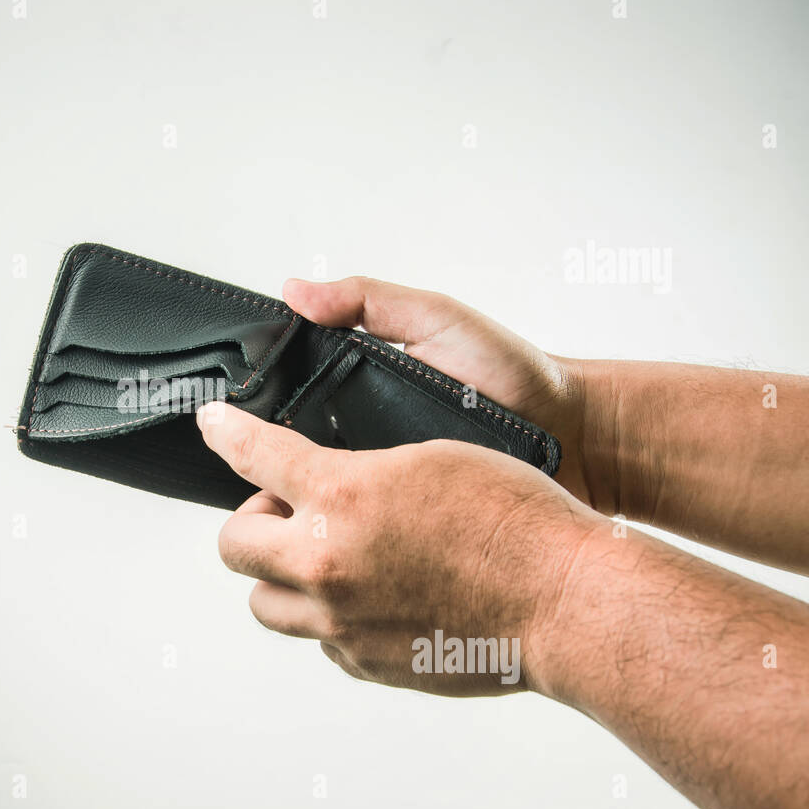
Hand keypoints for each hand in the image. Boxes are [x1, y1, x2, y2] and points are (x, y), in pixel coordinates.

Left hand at [198, 401, 597, 694]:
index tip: (214, 426)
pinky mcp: (364, 661)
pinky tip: (372, 594)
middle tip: (290, 511)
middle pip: (233, 545)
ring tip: (327, 557)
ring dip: (281, 575)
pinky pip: (317, 638)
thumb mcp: (428, 457)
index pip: (255, 455)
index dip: (227, 433)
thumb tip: (321, 482)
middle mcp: (327, 562)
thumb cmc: (514, 520)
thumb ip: (356, 470)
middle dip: (253, 523)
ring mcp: (341, 621)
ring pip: (265, 603)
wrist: (564, 600)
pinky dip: (328, 614)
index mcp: (342, 496)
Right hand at [283, 276, 593, 507]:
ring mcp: (384, 483)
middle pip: (294, 455)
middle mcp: (362, 441)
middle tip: (280, 453)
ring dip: (318, 490)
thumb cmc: (507, 370)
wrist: (569, 432)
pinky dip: (361, 515)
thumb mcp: (433, 317)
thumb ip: (366, 299)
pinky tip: (353, 512)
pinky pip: (371, 519)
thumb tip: (296, 289)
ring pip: (326, 493)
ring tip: (310, 485)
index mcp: (355, 391)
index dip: (261, 408)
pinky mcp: (409, 519)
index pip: (287, 403)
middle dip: (281, 457)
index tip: (239, 408)